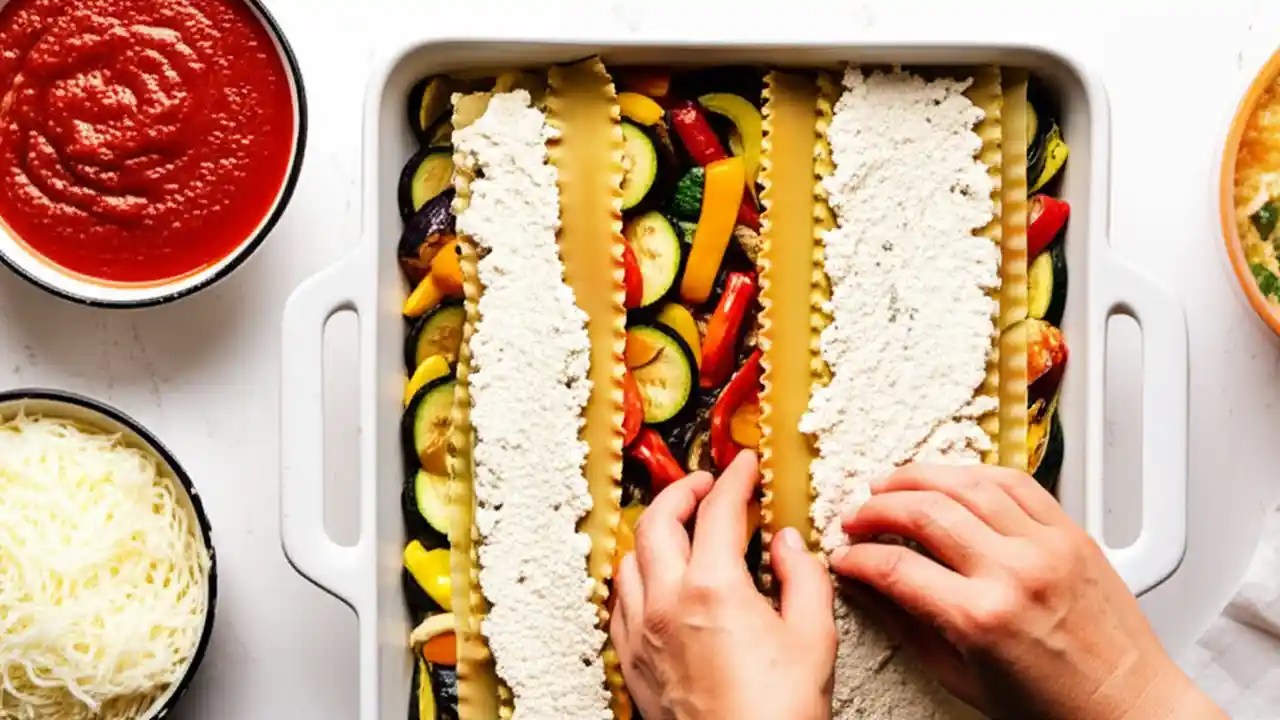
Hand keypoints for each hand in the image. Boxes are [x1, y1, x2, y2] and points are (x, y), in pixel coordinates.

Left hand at [611, 451, 836, 719]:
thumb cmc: (777, 716)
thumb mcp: (814, 638)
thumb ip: (803, 578)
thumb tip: (788, 545)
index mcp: (713, 588)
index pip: (718, 510)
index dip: (734, 478)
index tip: (744, 466)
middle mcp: (666, 602)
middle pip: (658, 521)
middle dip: (682, 491)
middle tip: (708, 485)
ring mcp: (641, 632)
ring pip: (629, 558)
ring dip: (654, 532)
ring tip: (680, 528)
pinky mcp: (631, 661)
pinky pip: (619, 601)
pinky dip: (636, 576)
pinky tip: (655, 581)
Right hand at [829, 464, 1224, 719]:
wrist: (1128, 707)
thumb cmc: (1053, 706)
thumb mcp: (961, 677)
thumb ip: (906, 624)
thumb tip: (866, 588)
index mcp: (981, 618)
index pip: (895, 567)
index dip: (857, 557)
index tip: (844, 557)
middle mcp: (1014, 573)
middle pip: (924, 512)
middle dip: (876, 509)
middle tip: (856, 517)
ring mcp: (1047, 546)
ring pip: (966, 483)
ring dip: (917, 478)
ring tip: (890, 486)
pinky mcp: (1071, 533)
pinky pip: (1015, 482)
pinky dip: (973, 473)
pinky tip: (949, 479)